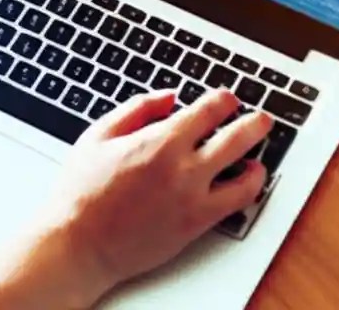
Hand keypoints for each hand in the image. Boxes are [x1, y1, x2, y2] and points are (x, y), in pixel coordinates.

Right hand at [0, 90, 271, 309]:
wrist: (78, 242)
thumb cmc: (82, 192)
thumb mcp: (99, 135)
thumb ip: (137, 109)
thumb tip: (168, 97)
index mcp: (160, 140)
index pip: (209, 110)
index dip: (224, 100)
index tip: (227, 98)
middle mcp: (184, 167)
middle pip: (237, 135)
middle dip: (254, 122)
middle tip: (260, 118)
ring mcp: (194, 197)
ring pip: (246, 170)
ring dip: (257, 155)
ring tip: (258, 151)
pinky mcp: (197, 223)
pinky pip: (238, 202)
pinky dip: (250, 188)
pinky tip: (247, 181)